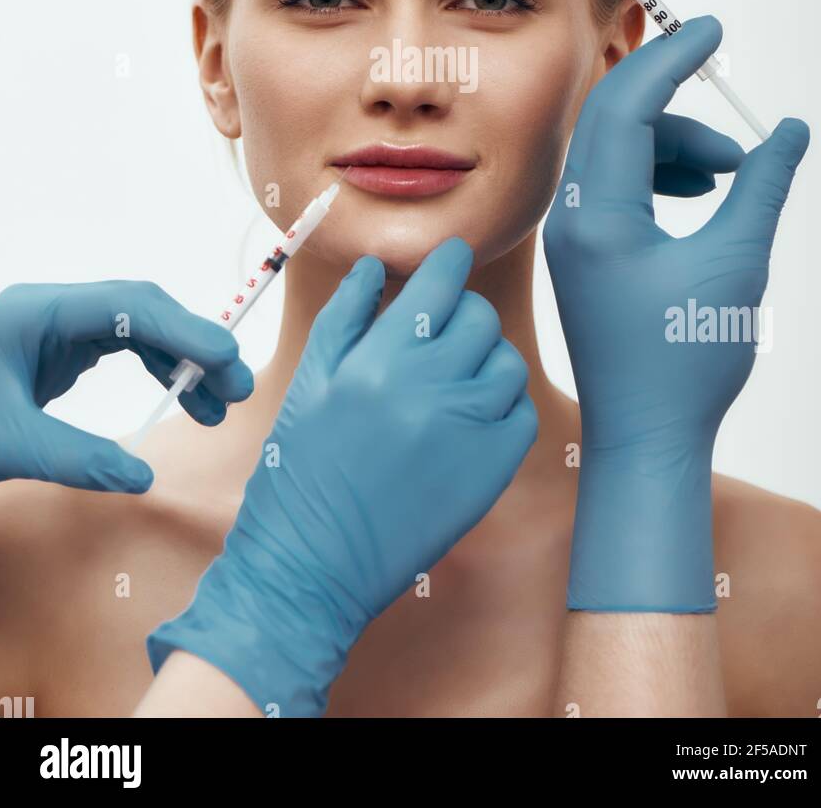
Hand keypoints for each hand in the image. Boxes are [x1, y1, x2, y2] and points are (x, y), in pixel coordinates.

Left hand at [0, 280, 253, 490]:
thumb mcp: (8, 447)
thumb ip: (76, 459)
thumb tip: (142, 478)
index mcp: (38, 312)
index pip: (129, 307)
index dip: (184, 330)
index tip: (226, 361)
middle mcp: (54, 311)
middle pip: (142, 312)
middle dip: (193, 346)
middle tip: (236, 389)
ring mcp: (57, 329)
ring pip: (138, 330)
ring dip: (181, 362)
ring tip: (215, 407)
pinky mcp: (58, 352)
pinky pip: (123, 348)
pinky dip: (157, 371)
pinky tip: (180, 398)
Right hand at [146, 237, 536, 716]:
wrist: (312, 566)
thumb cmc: (299, 472)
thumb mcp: (309, 384)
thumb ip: (345, 317)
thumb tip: (375, 266)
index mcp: (379, 361)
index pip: (440, 283)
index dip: (450, 260)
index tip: (452, 255)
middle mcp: (429, 389)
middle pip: (479, 317)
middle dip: (462, 313)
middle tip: (440, 331)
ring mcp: (466, 432)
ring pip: (508, 362)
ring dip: (484, 359)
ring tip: (453, 378)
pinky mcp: (491, 472)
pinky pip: (520, 414)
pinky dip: (503, 406)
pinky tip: (469, 417)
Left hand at [542, 16, 809, 611]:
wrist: (645, 438)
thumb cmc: (687, 363)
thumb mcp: (738, 264)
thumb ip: (764, 187)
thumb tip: (792, 130)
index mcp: (595, 218)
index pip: (624, 107)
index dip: (670, 58)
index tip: (713, 28)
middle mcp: (572, 218)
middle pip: (614, 119)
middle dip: (674, 93)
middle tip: (722, 72)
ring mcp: (574, 234)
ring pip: (621, 151)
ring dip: (678, 143)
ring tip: (734, 169)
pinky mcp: (587, 250)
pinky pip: (620, 183)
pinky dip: (663, 172)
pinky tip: (706, 188)